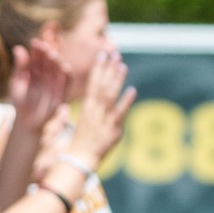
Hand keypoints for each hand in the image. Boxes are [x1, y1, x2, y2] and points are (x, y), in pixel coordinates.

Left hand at [7, 38, 66, 142]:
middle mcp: (46, 75)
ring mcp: (54, 83)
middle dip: (47, 53)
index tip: (35, 42)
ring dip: (57, 61)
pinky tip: (65, 67)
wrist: (26, 120)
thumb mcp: (16, 82)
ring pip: (58, 69)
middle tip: (44, 46)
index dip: (37, 50)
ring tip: (52, 54)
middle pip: (48, 61)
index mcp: (35, 71)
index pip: (37, 57)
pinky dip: (67, 75)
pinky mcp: (61, 93)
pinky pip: (66, 82)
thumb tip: (17, 48)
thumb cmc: (20, 101)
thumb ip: (19, 66)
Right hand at [67, 50, 136, 165]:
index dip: (98, 68)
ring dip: (116, 80)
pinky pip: (120, 113)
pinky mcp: (114, 129)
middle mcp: (95, 111)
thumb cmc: (82, 140)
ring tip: (122, 66)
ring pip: (110, 96)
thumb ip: (92, 106)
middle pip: (101, 86)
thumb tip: (97, 95)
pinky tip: (132, 90)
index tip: (102, 55)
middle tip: (114, 54)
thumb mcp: (84, 119)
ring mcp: (104, 119)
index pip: (92, 83)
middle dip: (107, 69)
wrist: (81, 158)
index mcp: (87, 107)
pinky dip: (126, 102)